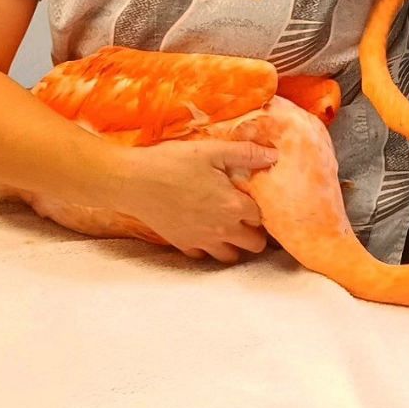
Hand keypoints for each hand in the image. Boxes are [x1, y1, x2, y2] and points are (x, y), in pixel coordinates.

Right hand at [120, 138, 276, 264]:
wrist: (134, 182)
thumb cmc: (173, 163)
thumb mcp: (211, 150)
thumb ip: (246, 153)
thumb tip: (274, 156)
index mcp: (233, 206)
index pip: (264, 218)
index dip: (263, 208)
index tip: (257, 199)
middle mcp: (222, 230)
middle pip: (254, 245)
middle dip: (256, 232)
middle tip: (247, 215)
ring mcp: (202, 241)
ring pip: (231, 257)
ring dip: (235, 244)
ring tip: (229, 226)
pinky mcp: (183, 245)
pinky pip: (204, 256)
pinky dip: (208, 247)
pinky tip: (203, 230)